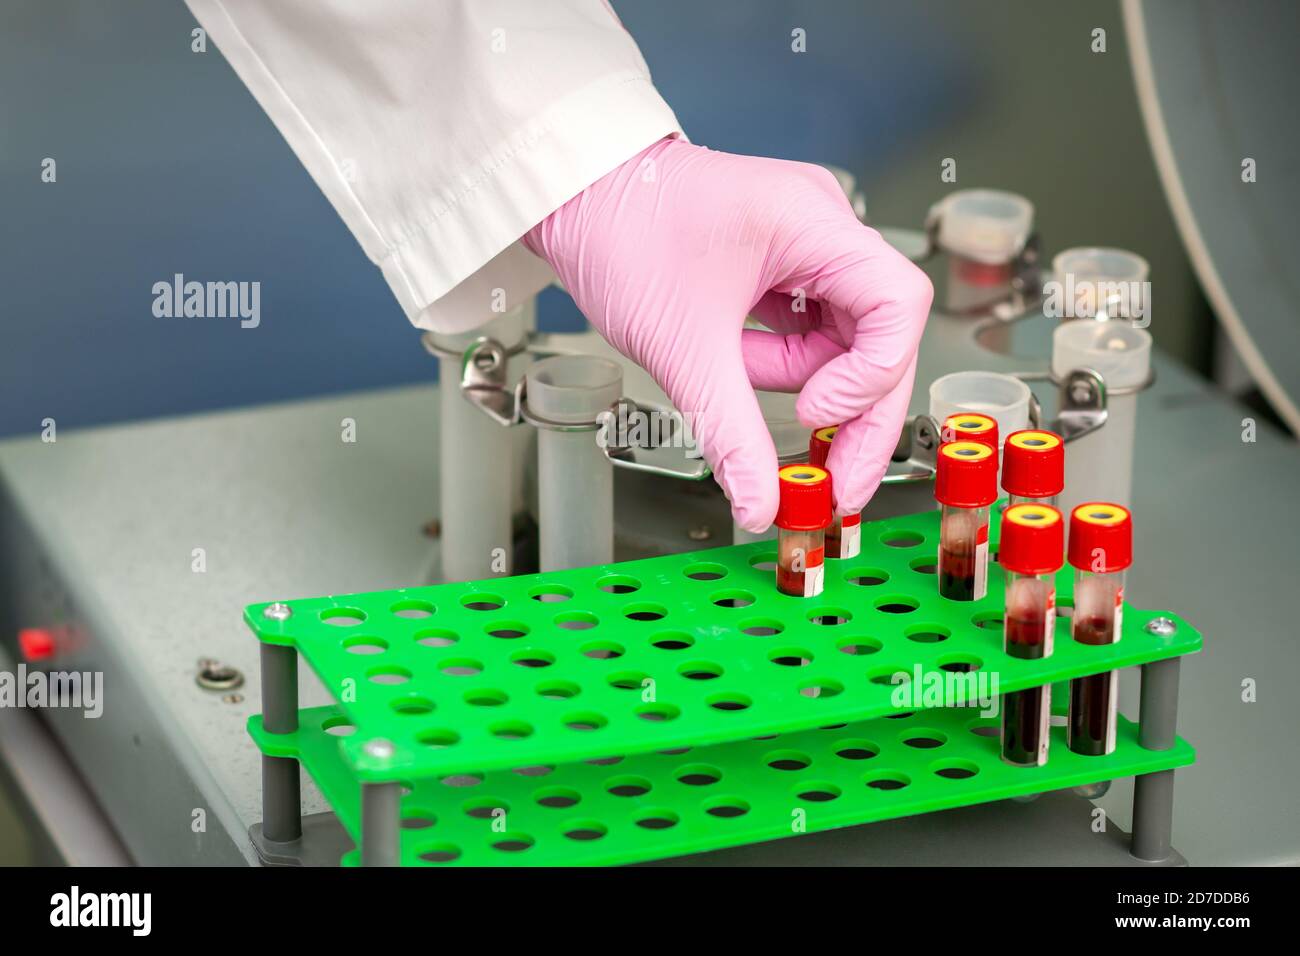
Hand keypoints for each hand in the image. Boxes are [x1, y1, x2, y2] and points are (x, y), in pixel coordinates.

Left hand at [523, 136, 931, 532]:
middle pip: (880, 334)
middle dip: (854, 411)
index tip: (816, 415)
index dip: (870, 375)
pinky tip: (735, 360)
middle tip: (835, 482)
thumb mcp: (682, 348)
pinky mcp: (785, 262)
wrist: (576, 196)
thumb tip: (762, 504)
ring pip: (843, 339)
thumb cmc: (619, 231)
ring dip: (796, 379)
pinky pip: (808, 328)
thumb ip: (731, 433)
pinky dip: (779, 360)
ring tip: (730, 372)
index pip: (898, 303)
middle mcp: (823, 226)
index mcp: (812, 222)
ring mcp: (807, 243)